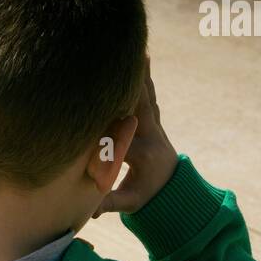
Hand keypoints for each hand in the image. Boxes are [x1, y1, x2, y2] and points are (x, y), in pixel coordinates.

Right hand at [94, 59, 178, 215]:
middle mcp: (150, 135)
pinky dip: (144, 75)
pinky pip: (149, 93)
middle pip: (136, 108)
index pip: (120, 139)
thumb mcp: (130, 203)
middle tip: (116, 64)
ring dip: (138, 73)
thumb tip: (90, 212)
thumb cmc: (146, 196)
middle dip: (126, 88)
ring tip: (134, 48)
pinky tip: (143, 53)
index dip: (104, 129)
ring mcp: (155, 124)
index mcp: (142, 155)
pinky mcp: (155, 119)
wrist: (171, 187)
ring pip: (145, 95)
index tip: (89, 117)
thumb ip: (110, 204)